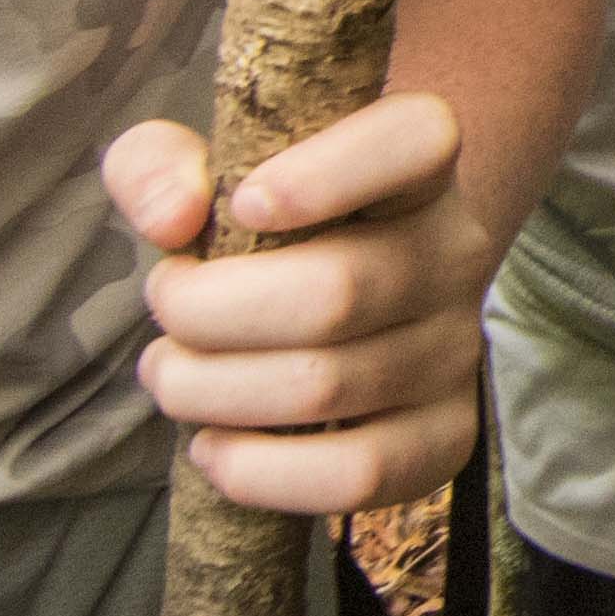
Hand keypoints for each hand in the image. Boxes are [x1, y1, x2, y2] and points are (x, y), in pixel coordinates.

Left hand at [101, 93, 494, 514]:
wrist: (339, 295)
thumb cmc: (256, 226)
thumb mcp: (198, 171)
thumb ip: (158, 165)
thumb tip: (171, 221)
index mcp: (415, 165)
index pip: (415, 141)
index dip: (328, 172)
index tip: (243, 201)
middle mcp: (455, 250)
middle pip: (335, 292)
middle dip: (206, 313)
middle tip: (164, 308)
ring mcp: (457, 348)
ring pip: (326, 386)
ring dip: (209, 391)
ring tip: (170, 374)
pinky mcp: (445, 435)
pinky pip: (359, 474)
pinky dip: (262, 473)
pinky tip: (213, 448)